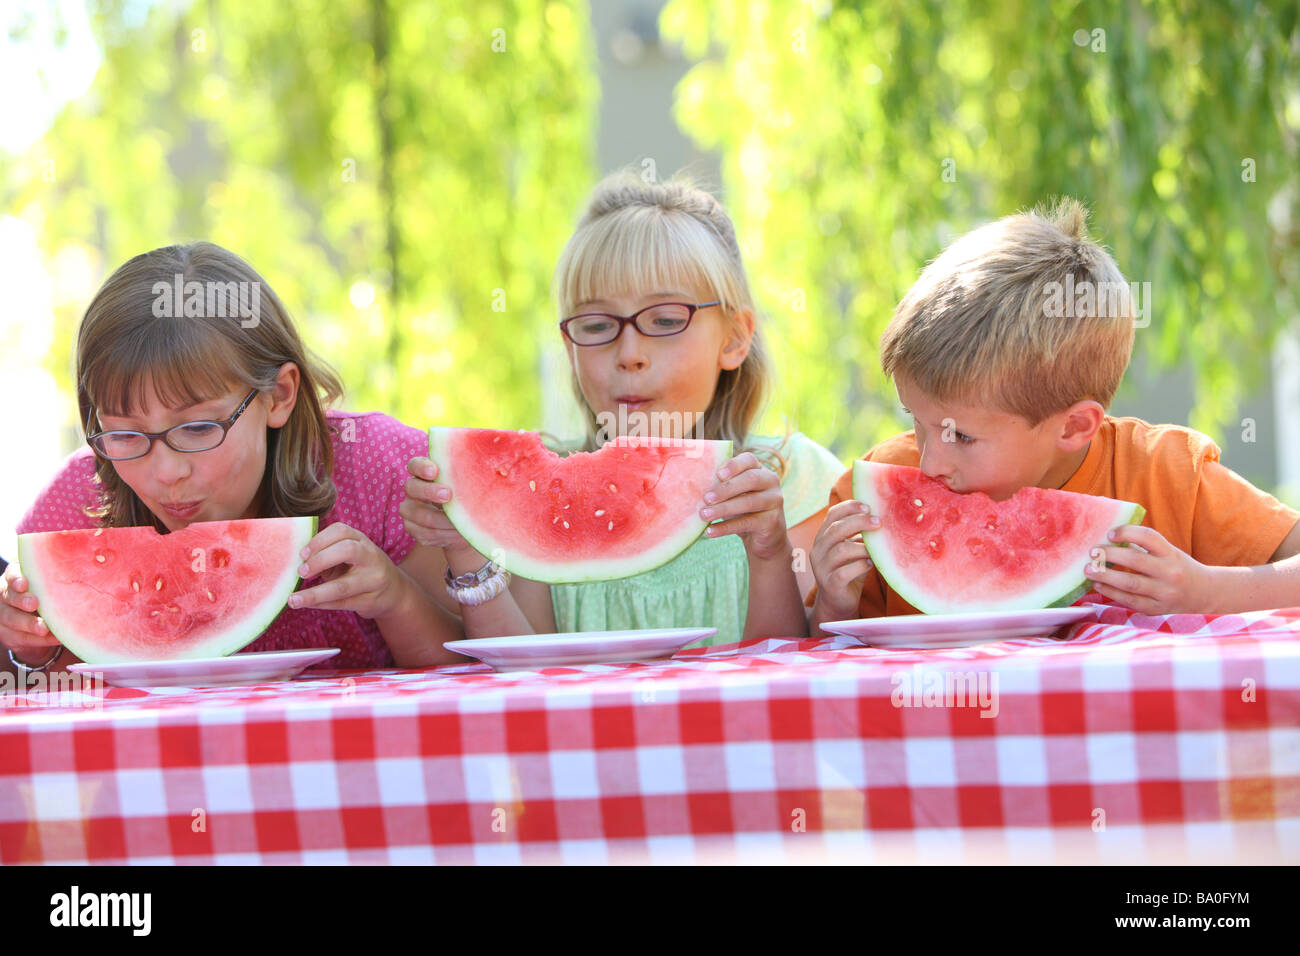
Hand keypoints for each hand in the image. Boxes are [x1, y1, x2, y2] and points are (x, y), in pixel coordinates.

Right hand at [0, 563, 62, 664]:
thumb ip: (58, 583)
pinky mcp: (7, 635)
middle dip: (21, 601)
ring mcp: (3, 616)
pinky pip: (21, 638)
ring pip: (11, 620)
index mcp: (15, 579)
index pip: (11, 575)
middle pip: (8, 597)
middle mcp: (5, 595)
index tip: (24, 584)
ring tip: (44, 628)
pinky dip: (38, 640)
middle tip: (34, 604)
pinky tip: (54, 638)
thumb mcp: (51, 587)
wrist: (34, 624)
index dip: (16, 579)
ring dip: (29, 624)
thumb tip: (86, 579)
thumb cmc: (48, 597)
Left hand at [288, 522, 406, 618]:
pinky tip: (308, 605)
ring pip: (342, 586)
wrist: (394, 592)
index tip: (301, 554)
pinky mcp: (371, 601)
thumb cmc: (363, 570)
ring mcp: (374, 580)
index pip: (341, 531)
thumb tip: (296, 562)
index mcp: (363, 541)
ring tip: (293, 600)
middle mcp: (371, 557)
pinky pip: (342, 604)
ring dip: (314, 594)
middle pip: (347, 551)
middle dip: (319, 560)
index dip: (319, 540)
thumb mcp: (352, 555)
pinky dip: (321, 604)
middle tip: (301, 572)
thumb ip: (329, 554)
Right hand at [399, 457, 479, 557]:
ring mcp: (410, 511)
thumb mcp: (465, 487)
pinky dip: (445, 535)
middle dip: (430, 492)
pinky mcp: (413, 530)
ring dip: (444, 520)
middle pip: (412, 488)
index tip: (435, 471)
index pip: (414, 465)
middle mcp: (413, 490)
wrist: (459, 526)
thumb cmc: (464, 497)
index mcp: (423, 474)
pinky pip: (427, 534)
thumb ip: (465, 479)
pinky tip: (459, 534)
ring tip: (463, 522)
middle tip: (448, 495)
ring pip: (422, 516)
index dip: (422, 467)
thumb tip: (484, 473)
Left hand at [700, 452, 788, 559]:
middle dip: (726, 489)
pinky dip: (726, 527)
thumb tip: (695, 482)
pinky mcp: (772, 521)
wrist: (763, 538)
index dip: (734, 465)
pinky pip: (747, 523)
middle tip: (705, 498)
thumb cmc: (743, 510)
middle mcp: (771, 482)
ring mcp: (774, 501)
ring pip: (748, 502)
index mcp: (760, 469)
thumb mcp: (734, 494)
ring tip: (703, 515)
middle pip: (750, 479)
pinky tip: (710, 531)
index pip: (749, 459)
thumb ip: (722, 485)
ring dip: (723, 509)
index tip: (718, 474)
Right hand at [810, 499, 879, 619]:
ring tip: (876, 549)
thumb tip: (882, 517)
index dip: (849, 507)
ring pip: (841, 550)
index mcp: (823, 538)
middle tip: (878, 522)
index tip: (868, 506)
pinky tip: (871, 564)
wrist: (837, 603)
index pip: (832, 515)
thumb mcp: (853, 550)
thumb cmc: (849, 571)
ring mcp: (822, 568)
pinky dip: (860, 566)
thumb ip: (860, 535)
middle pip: (836, 529)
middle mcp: (818, 550)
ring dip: (862, 547)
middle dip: (858, 522)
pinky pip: (844, 572)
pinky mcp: (830, 585)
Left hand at [1083, 525, 1215, 614]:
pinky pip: (1130, 600)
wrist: (1204, 594)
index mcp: (1172, 554)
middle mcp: (1170, 573)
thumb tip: (1107, 540)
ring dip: (1105, 576)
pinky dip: (1111, 592)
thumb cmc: (1177, 568)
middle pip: (1136, 561)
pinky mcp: (1156, 609)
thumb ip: (1144, 547)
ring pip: (1130, 583)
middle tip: (1092, 552)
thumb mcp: (1168, 553)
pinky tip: (1099, 585)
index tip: (1110, 533)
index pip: (1149, 537)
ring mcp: (1164, 593)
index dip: (1127, 532)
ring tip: (1088, 570)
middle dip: (1109, 555)